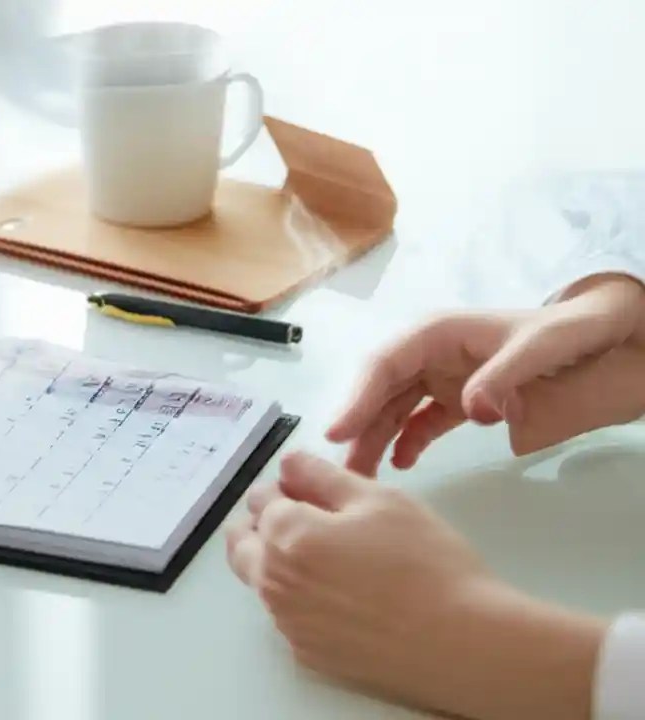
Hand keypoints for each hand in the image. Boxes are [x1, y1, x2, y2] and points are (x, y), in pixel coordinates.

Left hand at [226, 452, 605, 719]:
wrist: (463, 643)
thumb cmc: (427, 562)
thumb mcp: (379, 500)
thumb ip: (321, 476)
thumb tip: (286, 463)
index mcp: (286, 536)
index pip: (259, 498)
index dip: (287, 487)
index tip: (316, 491)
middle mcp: (274, 581)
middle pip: (242, 541)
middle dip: (264, 523)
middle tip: (310, 519)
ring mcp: (287, 622)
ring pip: (262, 579)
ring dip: (280, 560)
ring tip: (334, 558)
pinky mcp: (307, 653)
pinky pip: (287, 614)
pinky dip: (302, 598)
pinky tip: (346, 597)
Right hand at [327, 274, 644, 474]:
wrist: (601, 341)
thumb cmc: (570, 333)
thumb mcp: (540, 348)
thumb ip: (503, 376)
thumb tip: (472, 409)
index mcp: (438, 333)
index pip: (384, 365)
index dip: (357, 397)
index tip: (338, 431)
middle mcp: (431, 355)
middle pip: (380, 392)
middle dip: (358, 427)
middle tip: (342, 467)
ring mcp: (443, 378)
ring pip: (395, 410)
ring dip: (376, 441)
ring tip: (361, 476)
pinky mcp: (458, 401)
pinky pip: (421, 423)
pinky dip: (408, 443)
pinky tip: (401, 464)